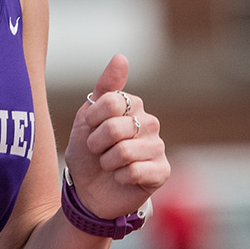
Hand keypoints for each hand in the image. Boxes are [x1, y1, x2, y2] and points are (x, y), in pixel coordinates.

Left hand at [65, 54, 169, 220]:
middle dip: (97, 144)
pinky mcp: (162, 171)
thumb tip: (121, 57)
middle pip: (116, 127)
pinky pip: (135, 170)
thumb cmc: (88, 154)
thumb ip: (105, 87)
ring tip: (110, 165)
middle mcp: (150, 122)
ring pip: (124, 151)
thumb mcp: (87, 118)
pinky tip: (122, 178)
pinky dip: (119, 177)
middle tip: (99, 152)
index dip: (93, 121)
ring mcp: (158, 147)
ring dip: (107, 163)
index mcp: (133, 106)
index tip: (90, 130)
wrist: (88, 191)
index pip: (111, 102)